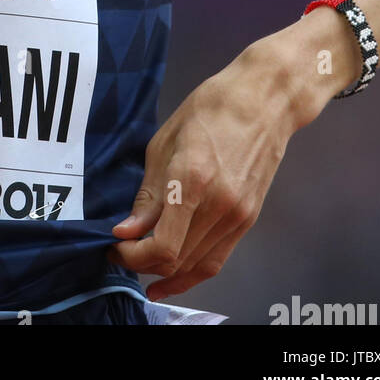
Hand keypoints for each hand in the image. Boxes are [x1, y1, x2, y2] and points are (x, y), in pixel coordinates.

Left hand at [107, 47, 295, 299]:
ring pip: (197, 267)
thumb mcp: (163, 143)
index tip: (114, 247)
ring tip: (141, 264)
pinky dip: (193, 272)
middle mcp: (218, 206)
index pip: (162, 245)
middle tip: (121, 252)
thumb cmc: (209, 109)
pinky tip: (172, 277)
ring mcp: (237, 217)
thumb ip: (147, 194)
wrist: (264, 102)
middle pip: (178, 260)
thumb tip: (126, 231)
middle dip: (142, 264)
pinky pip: (217, 259)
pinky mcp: (249, 220)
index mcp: (191, 180)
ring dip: (166, 272)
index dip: (132, 256)